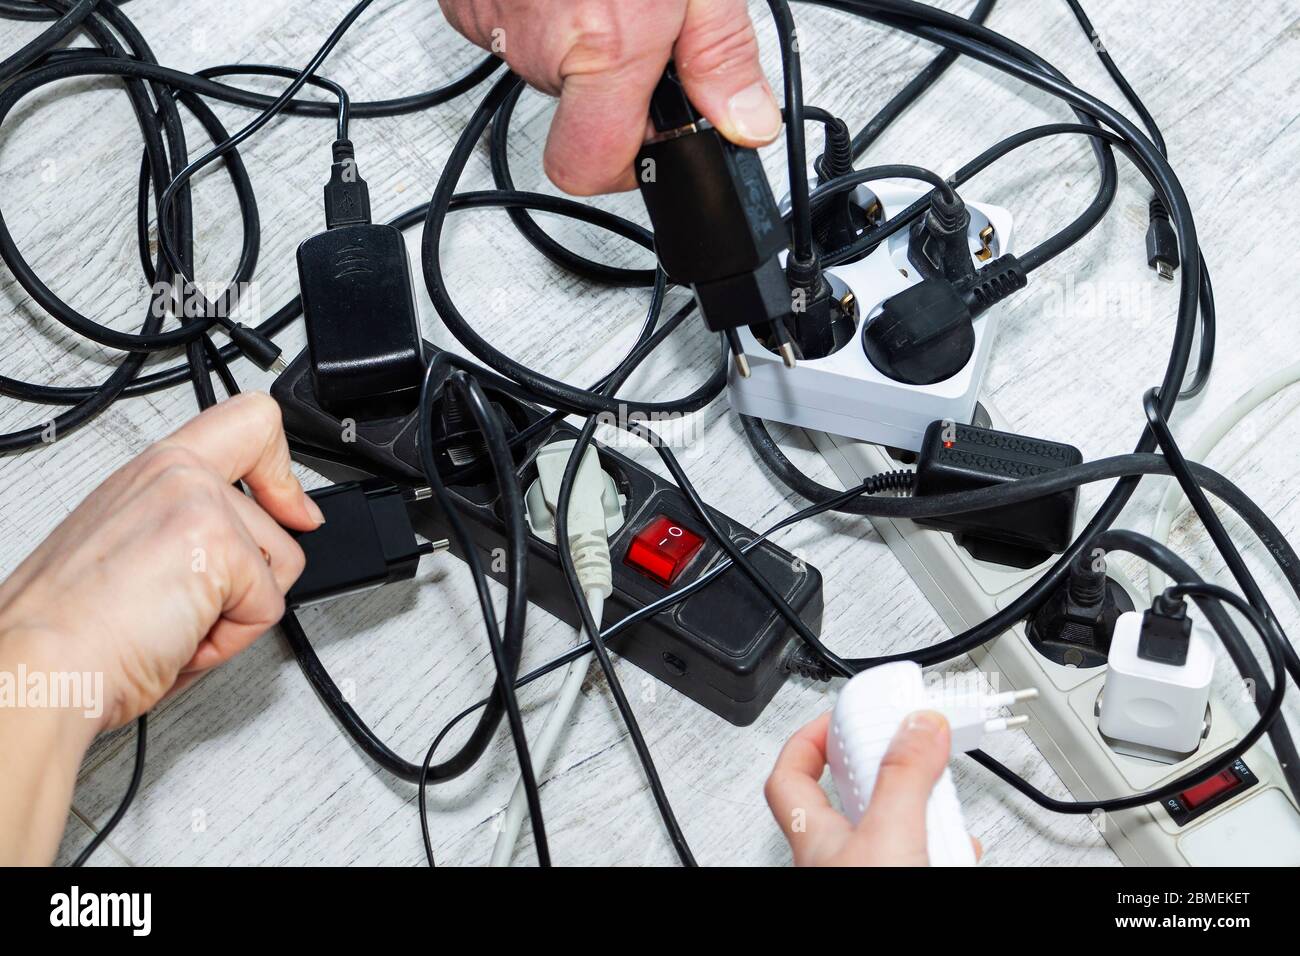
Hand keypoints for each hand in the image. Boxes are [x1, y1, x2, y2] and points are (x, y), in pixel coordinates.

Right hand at [0, 392, 322, 734]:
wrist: (39, 671)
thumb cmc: (70, 633)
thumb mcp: (132, 553)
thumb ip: (188, 530)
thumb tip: (245, 551)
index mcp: (154, 472)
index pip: (248, 421)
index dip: (284, 466)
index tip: (293, 506)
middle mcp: (177, 474)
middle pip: (278, 526)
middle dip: (249, 585)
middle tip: (184, 610)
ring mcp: (200, 504)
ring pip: (279, 569)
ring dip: (237, 616)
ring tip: (172, 625)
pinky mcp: (220, 546)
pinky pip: (268, 607)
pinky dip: (230, 641)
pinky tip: (177, 639)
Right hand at [440, 0, 782, 193]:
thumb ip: (722, 56)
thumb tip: (746, 125)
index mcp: (601, 44)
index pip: (586, 168)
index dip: (621, 169)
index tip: (649, 141)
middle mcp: (535, 41)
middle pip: (575, 112)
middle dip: (611, 83)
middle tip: (639, 22)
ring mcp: (489, 17)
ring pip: (542, 66)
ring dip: (574, 41)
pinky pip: (505, 28)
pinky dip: (535, 10)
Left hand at [765, 710, 982, 865]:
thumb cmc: (868, 917)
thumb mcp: (890, 833)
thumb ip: (903, 777)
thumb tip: (919, 726)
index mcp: (814, 835)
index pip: (790, 772)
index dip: (811, 737)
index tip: (840, 714)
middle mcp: (835, 856)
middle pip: (852, 795)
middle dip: (888, 771)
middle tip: (914, 750)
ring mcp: (867, 868)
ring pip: (893, 826)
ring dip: (925, 810)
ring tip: (948, 804)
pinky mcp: (904, 877)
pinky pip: (922, 853)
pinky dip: (945, 844)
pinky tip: (961, 845)